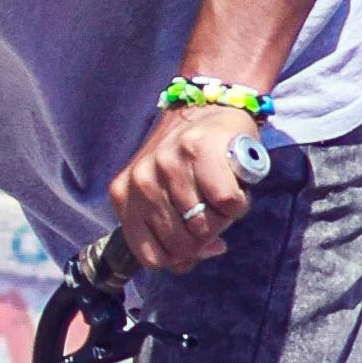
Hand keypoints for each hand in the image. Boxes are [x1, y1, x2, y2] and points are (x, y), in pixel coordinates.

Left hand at [106, 101, 263, 276]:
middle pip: (182, 246)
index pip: (151, 257)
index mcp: (123, 195)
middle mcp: (141, 180)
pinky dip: (238, 201)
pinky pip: (227, 204)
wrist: (209, 105)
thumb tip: (205, 252)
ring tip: (220, 192)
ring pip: (206, 227)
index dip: (180, 257)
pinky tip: (232, 183)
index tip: (194, 240)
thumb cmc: (188, 161)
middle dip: (206, 237)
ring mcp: (168, 164)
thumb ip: (171, 232)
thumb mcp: (164, 197)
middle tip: (211, 210)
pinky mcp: (199, 151)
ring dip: (223, 217)